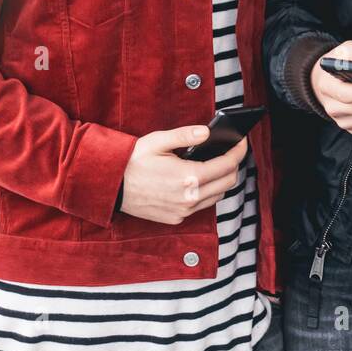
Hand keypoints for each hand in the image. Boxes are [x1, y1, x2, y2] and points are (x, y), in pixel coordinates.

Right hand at [120, 126, 247, 224]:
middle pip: (228, 182)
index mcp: (188, 177)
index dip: (239, 151)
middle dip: (233, 165)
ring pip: (217, 196)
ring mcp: (183, 211)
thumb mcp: (158, 141)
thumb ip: (186, 135)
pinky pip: (202, 206)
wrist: (109, 187)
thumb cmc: (132, 161)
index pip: (227, 165)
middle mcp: (189, 198)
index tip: (242, 141)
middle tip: (230, 151)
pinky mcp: (176, 218)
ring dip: (222, 180)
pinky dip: (207, 192)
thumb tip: (208, 132)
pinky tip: (200, 180)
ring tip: (217, 164)